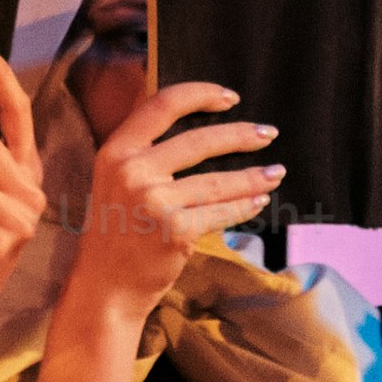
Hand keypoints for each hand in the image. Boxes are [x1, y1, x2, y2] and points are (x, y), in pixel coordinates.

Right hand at [59, 81, 281, 323]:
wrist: (106, 287)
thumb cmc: (116, 234)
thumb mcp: (116, 183)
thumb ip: (145, 154)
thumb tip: (202, 128)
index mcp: (114, 152)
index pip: (162, 105)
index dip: (201, 94)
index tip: (230, 98)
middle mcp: (131, 171)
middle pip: (200, 140)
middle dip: (241, 135)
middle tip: (267, 133)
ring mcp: (154, 201)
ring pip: (218, 180)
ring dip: (254, 176)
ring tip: (275, 172)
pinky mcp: (176, 230)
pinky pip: (222, 211)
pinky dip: (244, 205)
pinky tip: (259, 200)